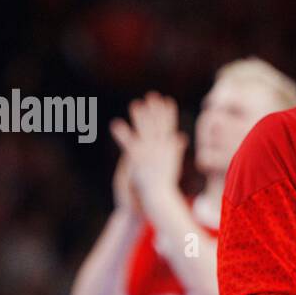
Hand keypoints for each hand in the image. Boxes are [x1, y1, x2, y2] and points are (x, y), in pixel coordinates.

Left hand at [110, 92, 186, 210]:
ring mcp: (150, 154)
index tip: (167, 100)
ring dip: (139, 117)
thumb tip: (181, 136)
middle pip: (158, 126)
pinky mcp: (138, 160)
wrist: (160, 199)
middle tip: (151, 95)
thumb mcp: (173, 163)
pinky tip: (115, 124)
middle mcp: (160, 149)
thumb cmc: (166, 183)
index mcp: (168, 150)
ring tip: (135, 104)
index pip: (169, 128)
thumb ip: (176, 148)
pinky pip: (128, 143)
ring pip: (144, 132)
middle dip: (155, 110)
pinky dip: (122, 133)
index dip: (168, 114)